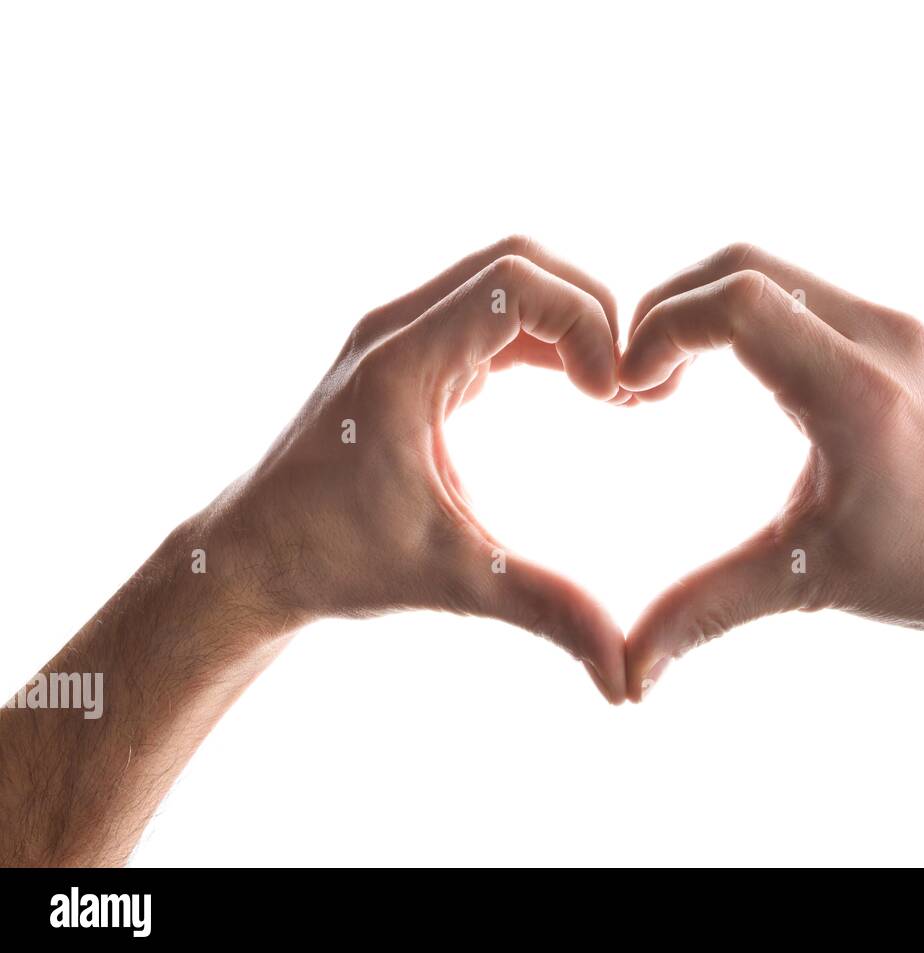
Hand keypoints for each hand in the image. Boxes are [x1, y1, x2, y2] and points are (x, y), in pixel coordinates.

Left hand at [212, 236, 628, 701]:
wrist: (253, 558)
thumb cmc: (335, 561)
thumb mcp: (453, 580)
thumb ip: (544, 610)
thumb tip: (624, 675)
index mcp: (402, 364)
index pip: (514, 283)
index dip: (584, 322)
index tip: (615, 396)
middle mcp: (397, 331)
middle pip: (518, 263)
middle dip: (590, 310)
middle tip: (627, 386)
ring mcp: (400, 337)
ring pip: (505, 282)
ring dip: (569, 321)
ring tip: (613, 390)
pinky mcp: (410, 356)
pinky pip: (490, 315)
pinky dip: (543, 339)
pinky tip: (578, 389)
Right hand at [619, 243, 923, 696]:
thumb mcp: (811, 582)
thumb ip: (707, 613)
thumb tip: (630, 677)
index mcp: (857, 395)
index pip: (737, 301)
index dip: (662, 329)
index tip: (629, 392)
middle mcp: (883, 341)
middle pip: (746, 265)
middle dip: (671, 309)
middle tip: (638, 381)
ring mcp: (900, 330)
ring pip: (778, 273)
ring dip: (710, 310)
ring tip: (673, 382)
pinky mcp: (907, 338)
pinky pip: (809, 296)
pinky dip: (752, 317)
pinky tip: (734, 378)